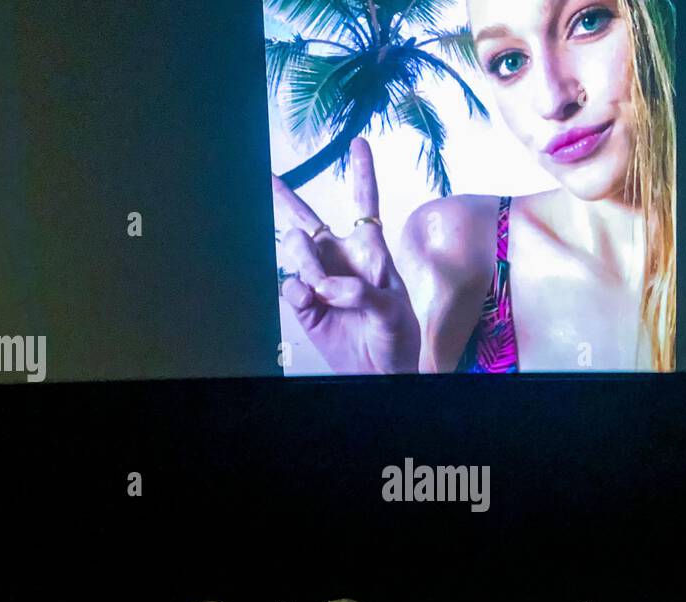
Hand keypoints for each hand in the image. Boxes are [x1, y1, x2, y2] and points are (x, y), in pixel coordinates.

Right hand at [272, 139, 419, 374]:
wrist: (381, 374)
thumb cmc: (397, 339)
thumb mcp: (394, 312)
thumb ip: (363, 291)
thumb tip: (328, 286)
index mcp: (370, 251)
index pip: (364, 203)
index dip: (361, 173)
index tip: (358, 142)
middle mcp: (340, 258)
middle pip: (305, 219)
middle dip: (288, 204)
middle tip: (307, 243)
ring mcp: (319, 279)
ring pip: (294, 248)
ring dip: (304, 265)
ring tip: (322, 292)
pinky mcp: (305, 303)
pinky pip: (289, 284)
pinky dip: (298, 291)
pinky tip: (312, 303)